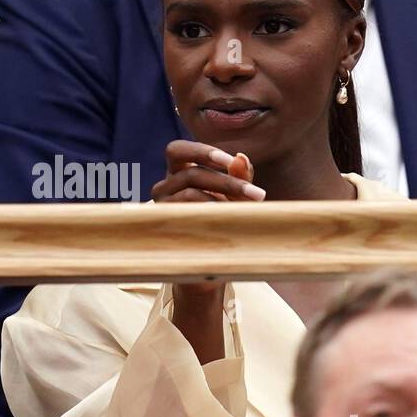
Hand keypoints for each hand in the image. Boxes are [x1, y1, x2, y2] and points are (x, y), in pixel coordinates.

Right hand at [153, 140, 262, 363]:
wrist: (209, 266)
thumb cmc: (221, 224)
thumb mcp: (234, 197)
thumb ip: (239, 176)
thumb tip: (241, 157)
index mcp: (177, 174)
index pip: (177, 150)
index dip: (202, 150)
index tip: (232, 160)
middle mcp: (163, 189)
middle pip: (190, 173)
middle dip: (227, 181)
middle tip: (257, 193)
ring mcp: (159, 210)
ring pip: (188, 194)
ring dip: (223, 199)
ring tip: (248, 210)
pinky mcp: (162, 231)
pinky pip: (185, 217)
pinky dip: (210, 216)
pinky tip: (229, 224)